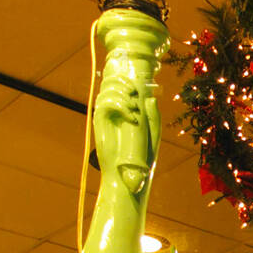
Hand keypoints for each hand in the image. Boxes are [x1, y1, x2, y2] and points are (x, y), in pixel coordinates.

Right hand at [93, 54, 158, 191]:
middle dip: (125, 84)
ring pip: (108, 90)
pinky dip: (120, 105)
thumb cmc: (143, 156)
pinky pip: (105, 103)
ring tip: (135, 111)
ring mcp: (106, 114)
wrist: (129, 172)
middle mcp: (114, 109)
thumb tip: (152, 98)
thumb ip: (152, 115)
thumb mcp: (152, 133)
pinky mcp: (100, 122)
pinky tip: (131, 117)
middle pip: (112, 82)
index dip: (128, 80)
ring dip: (123, 95)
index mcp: (126, 109)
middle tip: (135, 96)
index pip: (121, 86)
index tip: (140, 86)